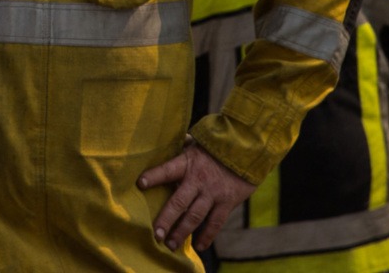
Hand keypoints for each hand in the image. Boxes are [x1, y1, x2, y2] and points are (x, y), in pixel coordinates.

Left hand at [138, 138, 254, 251]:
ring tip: (170, 245)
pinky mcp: (227, 202)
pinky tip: (199, 246)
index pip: (168, 169)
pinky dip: (207, 235)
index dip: (154, 176)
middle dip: (166, 219)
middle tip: (155, 234)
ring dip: (182, 232)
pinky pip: (216, 222)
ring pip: (195, 216)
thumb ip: (182, 147)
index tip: (140, 184)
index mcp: (188, 162)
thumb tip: (167, 143)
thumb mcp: (198, 142)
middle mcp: (199, 179)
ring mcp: (213, 192)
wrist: (248, 150)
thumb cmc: (217, 146)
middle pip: (179, 202)